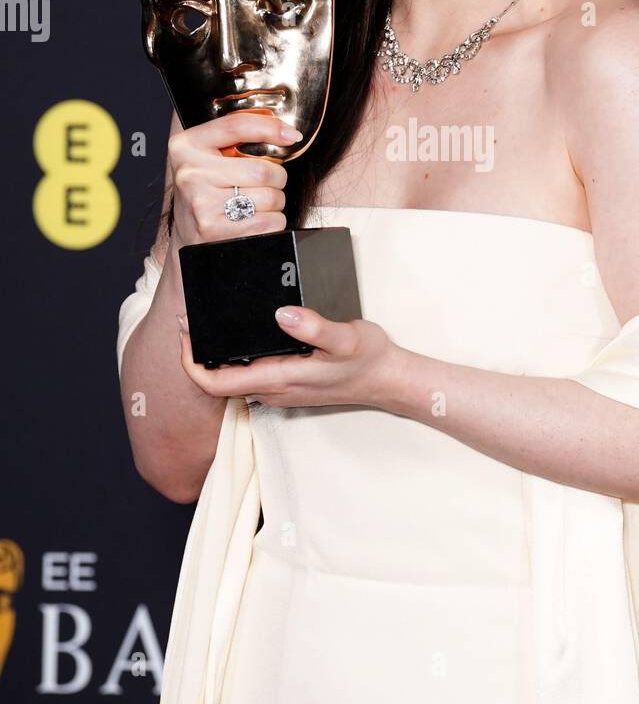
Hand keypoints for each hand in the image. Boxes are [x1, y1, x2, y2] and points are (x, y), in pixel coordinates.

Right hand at [167, 110, 301, 247]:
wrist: (186, 236)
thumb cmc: (205, 191)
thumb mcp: (207, 156)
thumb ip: (236, 138)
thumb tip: (287, 134)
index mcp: (187, 147)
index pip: (236, 127)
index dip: (270, 128)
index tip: (291, 136)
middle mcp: (191, 174)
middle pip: (262, 170)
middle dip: (276, 178)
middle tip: (265, 184)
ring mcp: (201, 204)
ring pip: (270, 197)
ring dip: (275, 202)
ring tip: (256, 204)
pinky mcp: (215, 231)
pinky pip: (270, 222)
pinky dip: (272, 222)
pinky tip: (254, 221)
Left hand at [177, 304, 399, 411]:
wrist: (388, 381)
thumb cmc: (369, 360)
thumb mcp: (347, 338)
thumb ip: (315, 327)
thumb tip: (283, 313)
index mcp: (278, 379)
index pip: (215, 383)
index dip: (190, 362)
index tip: (185, 333)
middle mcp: (273, 390)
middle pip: (217, 381)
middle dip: (197, 354)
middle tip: (190, 319)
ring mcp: (279, 390)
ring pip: (233, 378)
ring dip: (216, 356)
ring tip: (208, 322)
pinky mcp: (287, 384)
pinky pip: (249, 375)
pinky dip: (235, 358)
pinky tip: (241, 334)